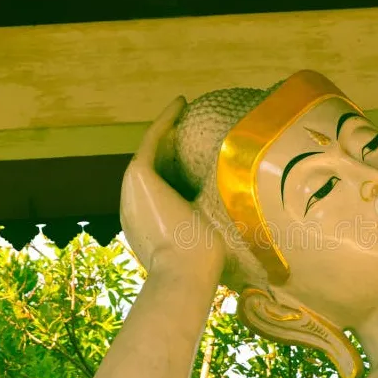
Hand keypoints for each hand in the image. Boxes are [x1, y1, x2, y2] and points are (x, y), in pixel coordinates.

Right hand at [120, 97, 224, 278]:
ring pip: (153, 150)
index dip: (177, 166)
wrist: (185, 273)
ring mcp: (133, 190)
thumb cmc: (202, 266)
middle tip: (190, 121)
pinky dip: (166, 121)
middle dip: (171, 143)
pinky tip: (181, 104)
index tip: (195, 153)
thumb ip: (211, 228)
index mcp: (149, 223)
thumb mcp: (206, 243)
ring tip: (185, 109)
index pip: (163, 188)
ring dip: (168, 127)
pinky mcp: (138, 175)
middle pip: (156, 165)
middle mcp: (135, 205)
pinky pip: (153, 140)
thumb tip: (244, 225)